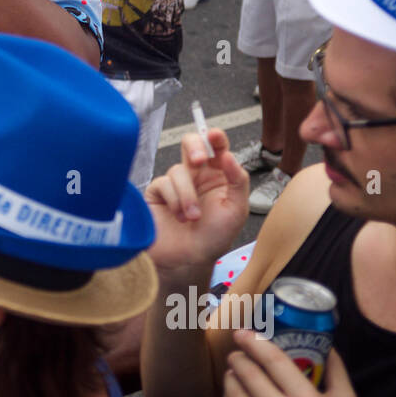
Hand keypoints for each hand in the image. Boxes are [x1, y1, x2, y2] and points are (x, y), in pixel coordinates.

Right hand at [144, 129, 249, 274]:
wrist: (187, 261)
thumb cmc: (214, 238)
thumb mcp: (236, 210)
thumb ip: (238, 181)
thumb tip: (228, 156)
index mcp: (218, 176)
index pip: (217, 147)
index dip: (215, 137)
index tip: (214, 135)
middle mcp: (197, 176)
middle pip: (190, 143)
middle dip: (194, 147)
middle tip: (198, 161)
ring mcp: (176, 183)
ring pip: (178, 170)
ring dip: (187, 195)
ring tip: (192, 217)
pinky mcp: (158, 193)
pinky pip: (163, 184)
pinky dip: (174, 201)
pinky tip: (179, 217)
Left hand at [222, 330, 361, 396]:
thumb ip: (337, 370)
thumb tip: (325, 341)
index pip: (273, 360)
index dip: (254, 342)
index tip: (243, 333)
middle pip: (248, 374)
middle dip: (238, 358)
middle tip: (237, 354)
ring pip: (233, 393)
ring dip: (231, 377)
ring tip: (234, 373)